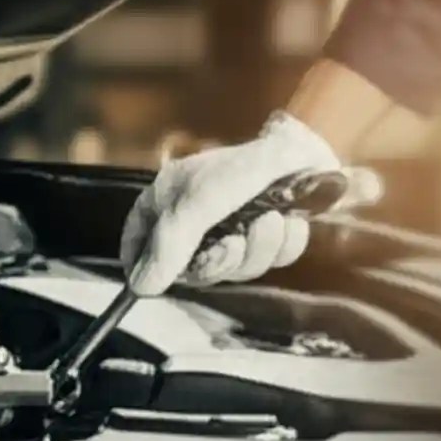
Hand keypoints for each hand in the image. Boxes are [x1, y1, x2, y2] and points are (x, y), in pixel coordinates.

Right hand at [121, 112, 340, 295]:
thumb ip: (167, 247)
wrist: (303, 153)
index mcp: (166, 202)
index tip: (149, 285)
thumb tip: (140, 287)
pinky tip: (287, 221)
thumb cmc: (242, 168)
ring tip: (269, 221)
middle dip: (218, 260)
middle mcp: (194, 220)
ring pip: (234, 269)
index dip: (141, 265)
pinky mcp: (268, 235)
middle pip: (192, 269)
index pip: (137, 240)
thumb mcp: (196, 204)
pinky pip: (268, 262)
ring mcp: (232, 228)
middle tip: (233, 242)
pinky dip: (280, 245)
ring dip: (255, 250)